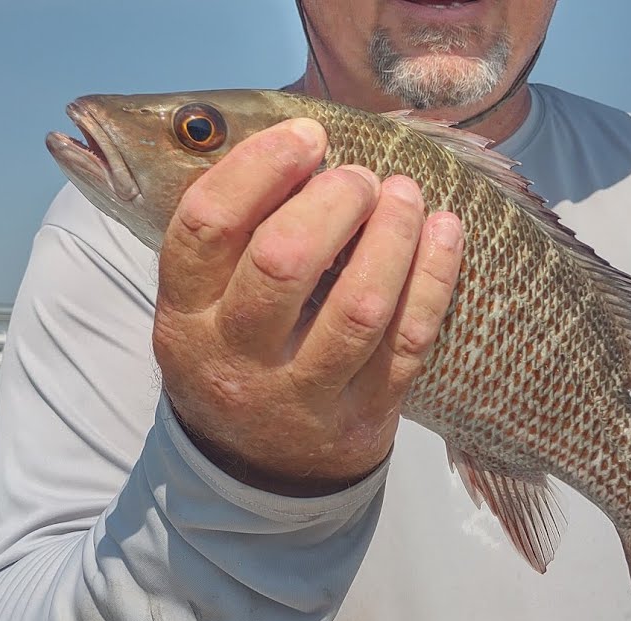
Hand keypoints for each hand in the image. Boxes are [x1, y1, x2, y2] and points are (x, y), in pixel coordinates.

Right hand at [152, 118, 464, 496]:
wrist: (258, 475)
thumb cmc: (237, 356)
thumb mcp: (202, 306)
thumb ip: (234, 237)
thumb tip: (307, 148)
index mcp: (185, 316)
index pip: (207, 226)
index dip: (259, 167)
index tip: (307, 136)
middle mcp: (235, 358)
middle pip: (283, 263)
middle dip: (333, 202)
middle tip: (359, 178)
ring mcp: (302, 395)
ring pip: (358, 306)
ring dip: (392, 236)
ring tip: (405, 195)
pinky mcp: (363, 416)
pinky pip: (408, 340)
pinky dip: (434, 278)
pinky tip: (444, 232)